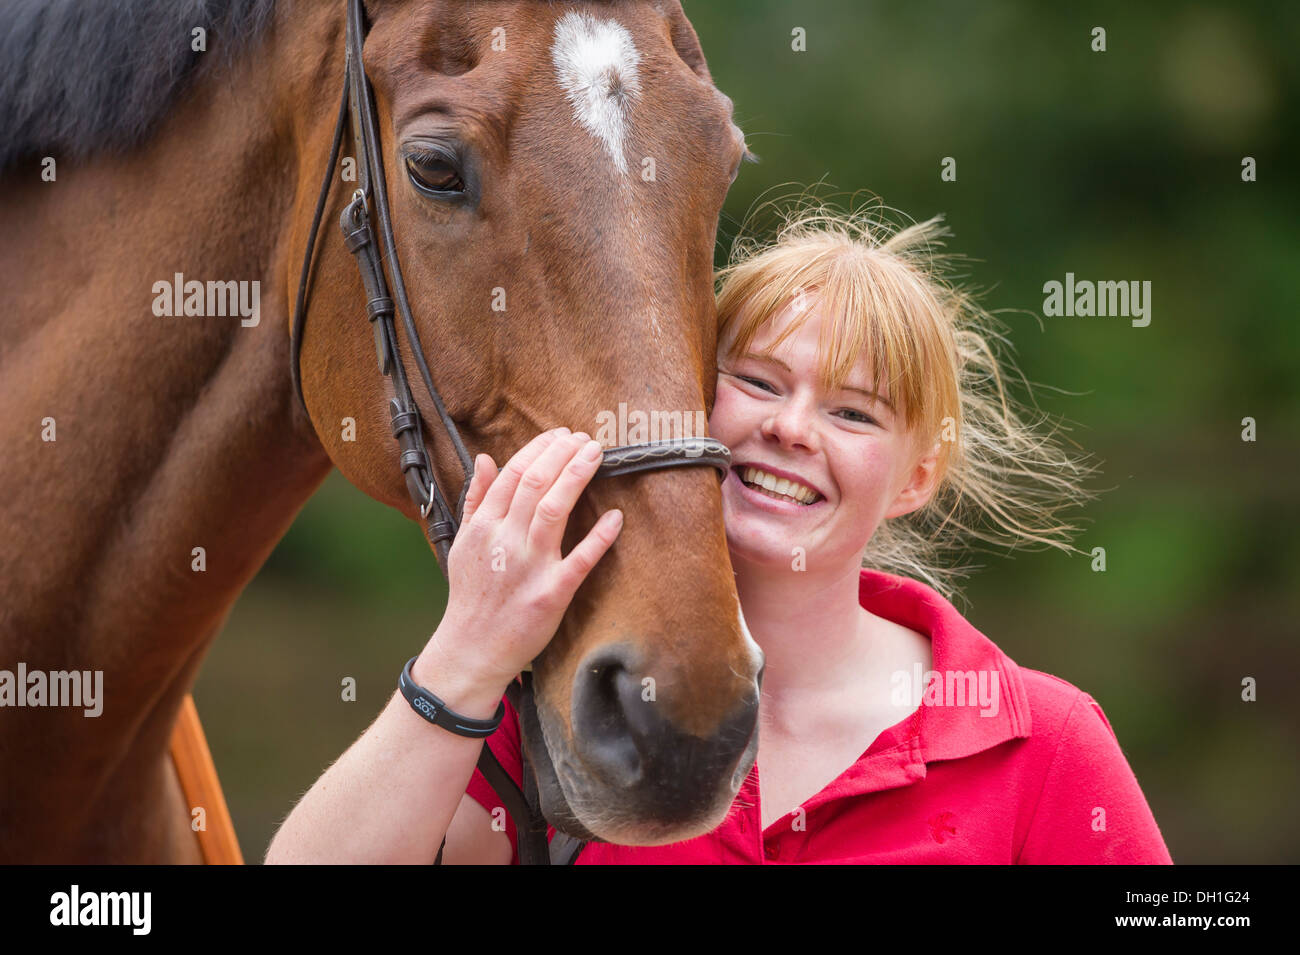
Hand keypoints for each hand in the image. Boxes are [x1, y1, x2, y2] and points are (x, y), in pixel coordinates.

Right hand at [424, 428, 622, 691]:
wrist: (472, 648)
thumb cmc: (471, 594)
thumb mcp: (463, 542)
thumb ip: (475, 499)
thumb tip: (486, 459)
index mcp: (484, 526)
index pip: (513, 473)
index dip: (540, 448)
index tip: (561, 435)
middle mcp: (505, 540)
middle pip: (536, 483)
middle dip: (562, 454)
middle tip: (585, 439)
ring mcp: (529, 567)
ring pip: (554, 510)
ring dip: (577, 477)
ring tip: (596, 454)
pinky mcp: (551, 594)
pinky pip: (580, 561)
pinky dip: (599, 538)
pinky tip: (616, 517)